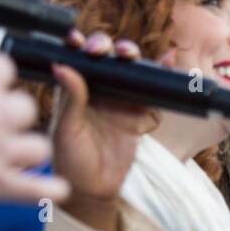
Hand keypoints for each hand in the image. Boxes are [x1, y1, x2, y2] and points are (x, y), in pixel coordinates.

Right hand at [0, 30, 67, 204]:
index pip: (3, 68)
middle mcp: (0, 113)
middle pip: (25, 108)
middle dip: (12, 115)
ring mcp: (4, 150)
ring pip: (39, 147)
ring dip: (28, 150)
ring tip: (15, 155)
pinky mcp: (2, 184)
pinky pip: (38, 188)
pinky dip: (47, 189)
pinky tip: (54, 189)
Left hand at [51, 32, 162, 230]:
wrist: (96, 190)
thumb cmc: (71, 161)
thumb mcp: (66, 130)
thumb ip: (70, 98)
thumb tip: (62, 65)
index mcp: (74, 90)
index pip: (76, 59)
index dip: (77, 45)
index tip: (76, 40)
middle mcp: (97, 90)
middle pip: (105, 57)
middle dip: (105, 46)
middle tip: (102, 50)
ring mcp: (119, 100)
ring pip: (128, 68)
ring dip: (130, 55)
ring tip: (129, 54)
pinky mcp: (139, 113)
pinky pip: (152, 89)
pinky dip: (162, 73)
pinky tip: (167, 59)